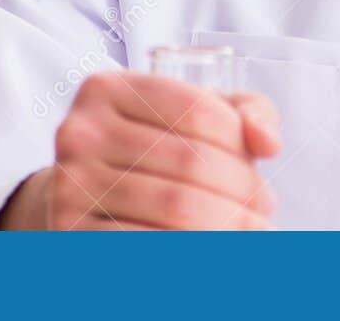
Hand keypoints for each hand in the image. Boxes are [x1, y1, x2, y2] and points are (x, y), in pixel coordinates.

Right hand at [0, 70, 280, 228]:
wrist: (76, 201)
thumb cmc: (147, 152)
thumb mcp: (187, 115)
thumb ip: (241, 112)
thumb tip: (269, 142)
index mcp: (107, 89)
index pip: (198, 110)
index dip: (241, 142)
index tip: (261, 167)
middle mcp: (80, 133)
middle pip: (191, 161)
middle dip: (242, 189)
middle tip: (264, 207)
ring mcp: (71, 187)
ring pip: (177, 207)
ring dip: (230, 224)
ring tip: (251, 231)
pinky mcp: (73, 236)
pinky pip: (150, 247)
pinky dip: (198, 251)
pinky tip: (219, 249)